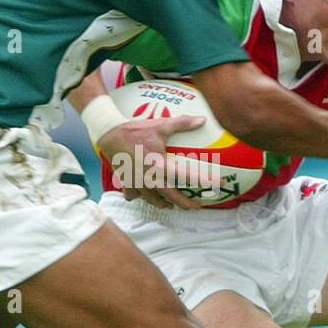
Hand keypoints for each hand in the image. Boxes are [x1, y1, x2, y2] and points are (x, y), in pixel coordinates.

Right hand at [98, 115, 216, 208]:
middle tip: (195, 207)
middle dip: (185, 204)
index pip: (187, 176)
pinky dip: (140, 197)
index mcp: (160, 166)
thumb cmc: (135, 130)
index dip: (205, 180)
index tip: (218, 184)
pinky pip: (135, 196)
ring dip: (164, 204)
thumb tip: (202, 120)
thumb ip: (182, 123)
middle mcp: (150, 178)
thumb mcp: (160, 125)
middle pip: (171, 197)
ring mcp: (138, 183)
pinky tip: (144, 195)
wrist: (109, 134)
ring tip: (170, 205)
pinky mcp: (127, 183)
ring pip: (153, 200)